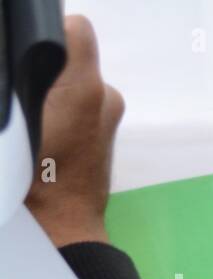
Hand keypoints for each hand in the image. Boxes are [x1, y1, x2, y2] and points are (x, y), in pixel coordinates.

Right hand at [23, 15, 123, 247]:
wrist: (59, 227)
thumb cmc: (35, 179)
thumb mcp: (14, 121)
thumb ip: (20, 85)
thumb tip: (23, 62)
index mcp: (85, 89)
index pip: (76, 29)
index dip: (48, 34)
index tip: (28, 54)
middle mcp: (106, 97)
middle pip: (73, 57)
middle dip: (46, 68)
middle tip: (23, 98)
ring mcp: (110, 115)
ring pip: (75, 82)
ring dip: (52, 91)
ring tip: (32, 120)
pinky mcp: (106, 132)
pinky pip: (81, 104)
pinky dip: (62, 108)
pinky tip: (44, 131)